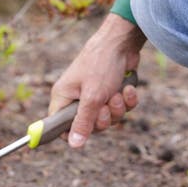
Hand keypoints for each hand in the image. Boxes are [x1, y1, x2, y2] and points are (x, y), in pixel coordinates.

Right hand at [49, 13, 144, 147]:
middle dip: (103, 118)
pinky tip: (127, 88)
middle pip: (89, 126)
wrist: (123, 42)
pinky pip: (120, 108)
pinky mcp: (112, 91)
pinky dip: (126, 100)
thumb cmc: (101, 63)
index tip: (86, 132)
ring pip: (108, 118)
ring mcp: (96, 94)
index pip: (60, 127)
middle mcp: (78, 98)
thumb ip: (83, 122)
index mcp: (64, 97)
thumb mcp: (92, 96)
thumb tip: (73, 144)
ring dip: (117, 108)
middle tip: (106, 105)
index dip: (72, 133)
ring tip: (117, 93)